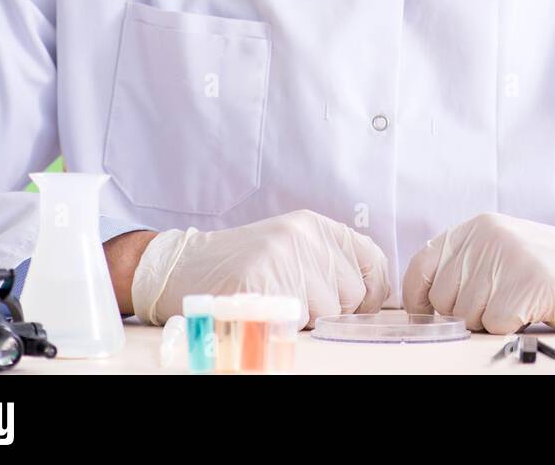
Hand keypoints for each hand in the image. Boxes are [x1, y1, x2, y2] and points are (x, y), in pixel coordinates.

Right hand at [130, 209, 389, 326]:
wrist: (179, 267)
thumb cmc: (241, 265)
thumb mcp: (291, 248)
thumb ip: (330, 263)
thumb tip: (375, 298)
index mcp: (314, 226)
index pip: (373, 261)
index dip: (370, 292)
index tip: (355, 304)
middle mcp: (303, 237)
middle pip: (353, 294)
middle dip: (330, 309)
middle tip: (293, 300)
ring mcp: (281, 259)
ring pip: (326, 314)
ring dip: (305, 320)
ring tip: (273, 303)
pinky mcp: (260, 284)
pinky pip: (295, 323)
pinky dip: (281, 327)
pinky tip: (261, 311)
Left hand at [401, 212, 554, 333]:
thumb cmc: (545, 266)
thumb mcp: (499, 251)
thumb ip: (464, 267)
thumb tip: (423, 305)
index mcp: (476, 227)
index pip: (422, 266)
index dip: (420, 297)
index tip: (426, 313)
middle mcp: (486, 237)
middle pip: (445, 300)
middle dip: (467, 312)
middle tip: (501, 300)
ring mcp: (507, 258)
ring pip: (470, 316)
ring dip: (493, 319)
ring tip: (521, 300)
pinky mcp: (525, 283)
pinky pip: (496, 323)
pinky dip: (512, 324)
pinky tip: (532, 307)